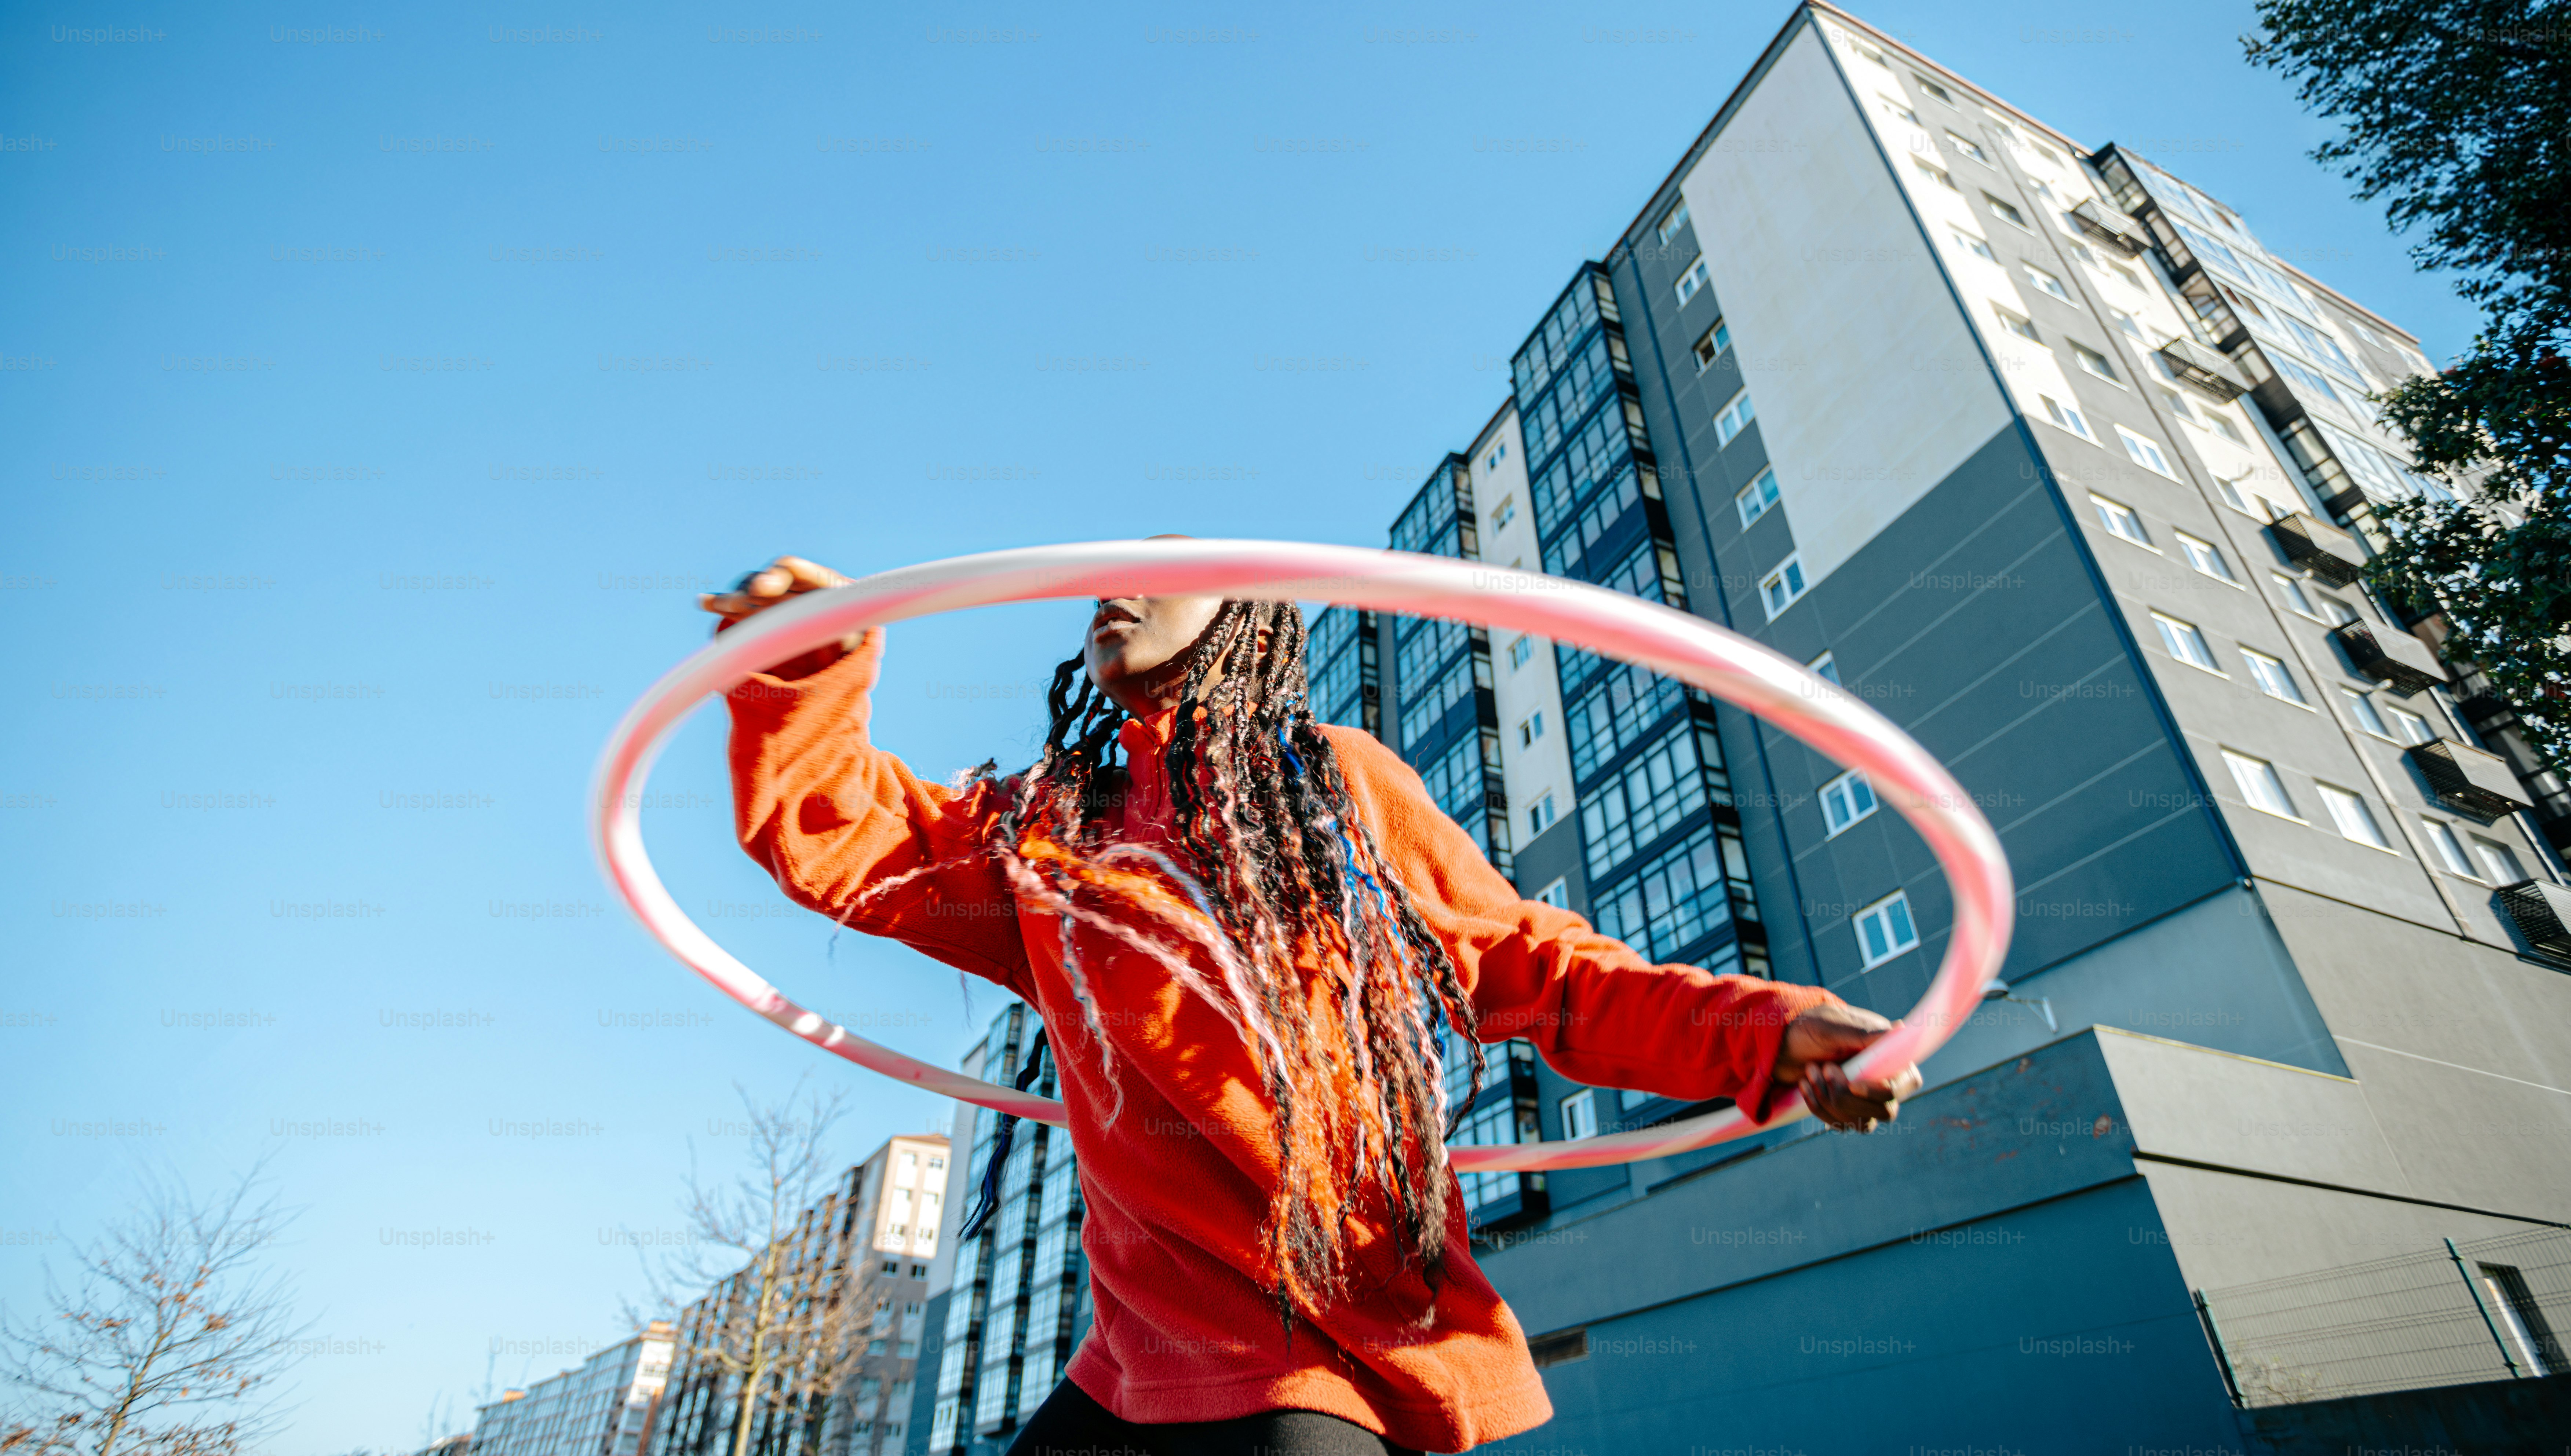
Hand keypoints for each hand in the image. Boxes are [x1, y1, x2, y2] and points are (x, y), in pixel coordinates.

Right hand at [698, 555, 860, 677]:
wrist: (842, 638)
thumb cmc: (853, 632)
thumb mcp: (856, 629)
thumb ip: (848, 622)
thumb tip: (857, 616)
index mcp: (821, 582)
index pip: (796, 570)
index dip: (778, 576)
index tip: (762, 588)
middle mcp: (793, 584)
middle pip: (768, 581)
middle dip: (753, 589)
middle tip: (741, 599)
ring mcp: (774, 596)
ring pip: (750, 593)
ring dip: (734, 599)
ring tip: (714, 604)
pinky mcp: (758, 610)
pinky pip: (738, 607)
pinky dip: (721, 606)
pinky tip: (703, 602)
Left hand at [1772, 1002, 1922, 1132]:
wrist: (1782, 1042)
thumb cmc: (1810, 1026)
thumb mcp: (1834, 1026)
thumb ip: (1866, 1034)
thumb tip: (1902, 1029)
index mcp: (1889, 1054)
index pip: (1908, 1082)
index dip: (1882, 1090)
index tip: (1853, 1084)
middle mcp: (1883, 1078)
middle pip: (1886, 1111)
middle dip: (1847, 1097)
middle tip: (1821, 1067)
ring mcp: (1865, 1099)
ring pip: (1863, 1123)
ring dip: (1830, 1102)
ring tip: (1809, 1071)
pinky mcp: (1846, 1111)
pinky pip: (1842, 1125)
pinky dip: (1820, 1109)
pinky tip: (1804, 1085)